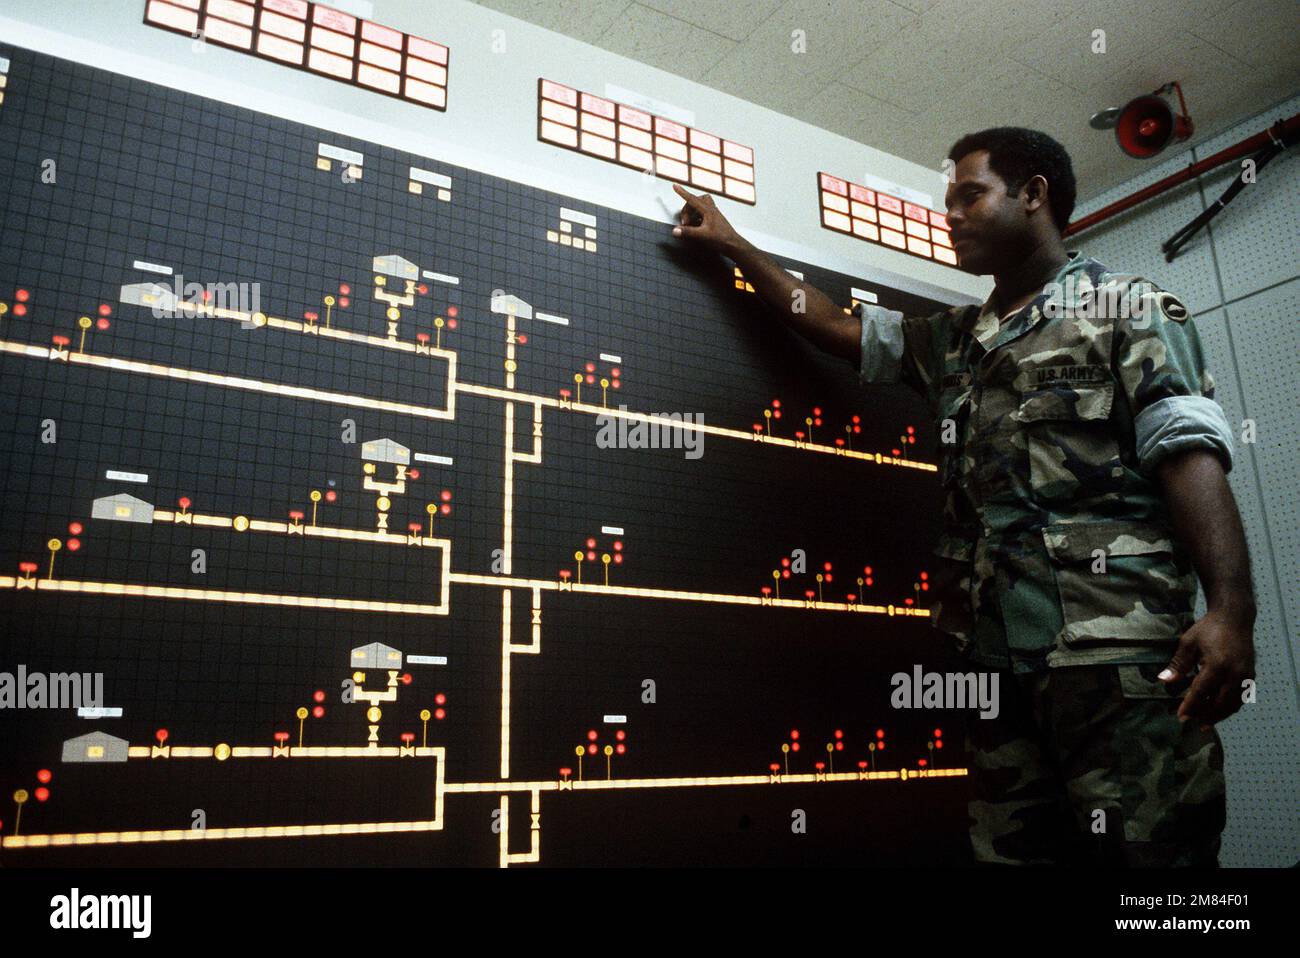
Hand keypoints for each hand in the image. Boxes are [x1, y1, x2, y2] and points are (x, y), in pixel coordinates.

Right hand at [671, 183, 741, 255]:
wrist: (733, 244)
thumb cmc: (721, 239)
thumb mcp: (702, 235)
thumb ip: (688, 232)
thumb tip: (675, 230)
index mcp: (708, 210)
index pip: (691, 199)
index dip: (682, 192)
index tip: (675, 186)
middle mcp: (711, 209)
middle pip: (694, 202)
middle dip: (686, 211)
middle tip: (684, 223)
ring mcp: (713, 213)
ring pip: (700, 204)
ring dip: (692, 211)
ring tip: (689, 223)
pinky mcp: (714, 219)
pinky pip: (703, 211)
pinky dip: (697, 215)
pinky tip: (696, 225)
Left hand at [1159, 608, 1255, 728]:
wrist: (1234, 619)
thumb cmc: (1208, 629)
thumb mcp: (1188, 643)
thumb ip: (1178, 664)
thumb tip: (1165, 680)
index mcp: (1217, 665)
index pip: (1201, 691)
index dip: (1190, 705)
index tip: (1181, 716)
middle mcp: (1235, 673)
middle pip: (1220, 702)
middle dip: (1205, 715)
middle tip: (1192, 723)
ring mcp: (1245, 675)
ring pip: (1233, 703)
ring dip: (1219, 715)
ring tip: (1204, 722)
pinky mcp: (1251, 676)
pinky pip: (1240, 697)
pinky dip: (1229, 706)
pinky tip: (1218, 710)